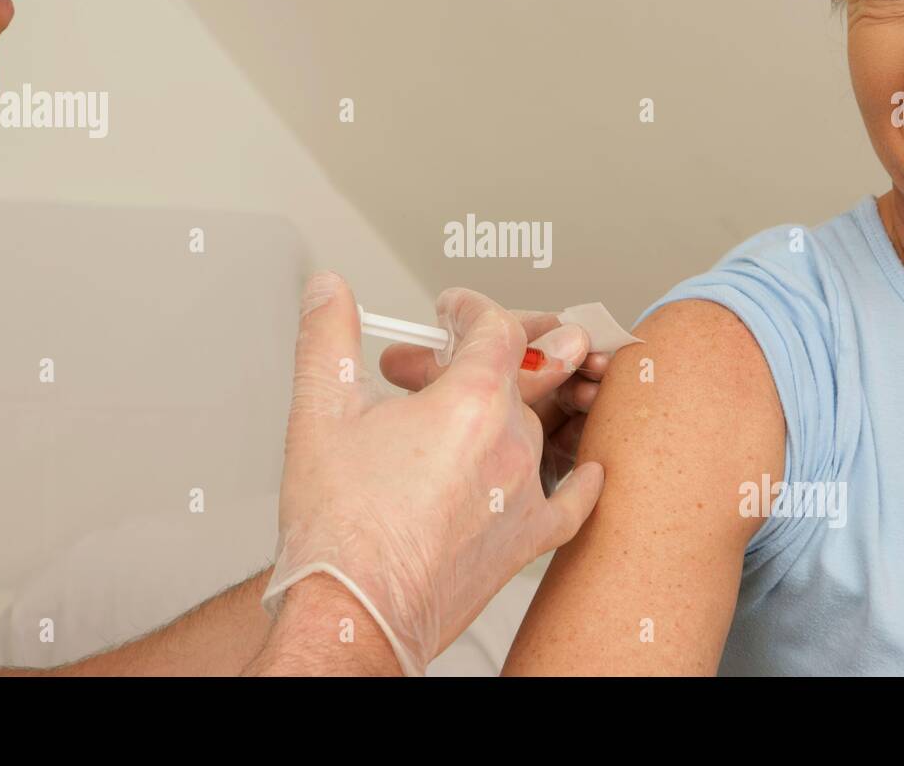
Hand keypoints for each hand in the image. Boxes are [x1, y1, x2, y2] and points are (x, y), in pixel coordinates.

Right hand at [262, 272, 605, 675]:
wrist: (355, 612)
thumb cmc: (339, 528)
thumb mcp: (320, 412)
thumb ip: (329, 338)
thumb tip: (329, 290)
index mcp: (468, 403)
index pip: (496, 328)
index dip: (471, 310)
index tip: (450, 312)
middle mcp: (509, 443)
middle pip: (514, 374)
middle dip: (469, 360)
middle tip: (429, 365)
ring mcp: (526, 493)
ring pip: (531, 427)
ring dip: (498, 411)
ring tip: (450, 417)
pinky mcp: (528, 540)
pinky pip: (573, 499)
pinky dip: (578, 478)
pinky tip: (583, 469)